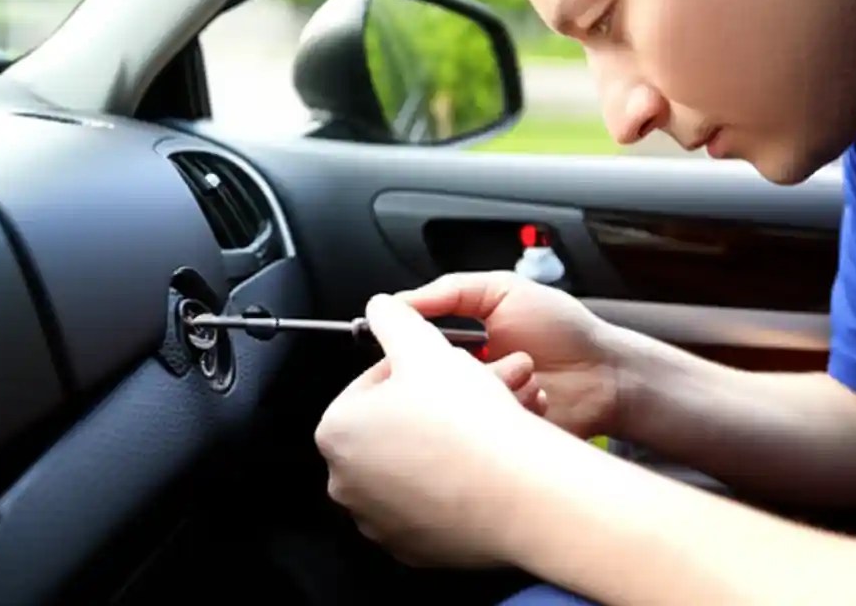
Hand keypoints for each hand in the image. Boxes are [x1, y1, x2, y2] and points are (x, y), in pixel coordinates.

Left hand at [315, 294, 553, 566]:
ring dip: (446, 438)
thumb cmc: (467, 420)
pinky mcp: (416, 548)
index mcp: (337, 431)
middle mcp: (347, 482)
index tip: (444, 366)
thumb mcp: (424, 344)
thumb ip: (394, 318)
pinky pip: (434, 503)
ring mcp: (380, 521)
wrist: (518, 490)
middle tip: (472, 390)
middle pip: (394, 425)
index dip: (415, 366)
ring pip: (416, 463)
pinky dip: (455, 482)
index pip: (372, 383)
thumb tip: (381, 307)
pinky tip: (484, 464)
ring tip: (487, 422)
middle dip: (434, 402)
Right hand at [399, 271, 621, 437]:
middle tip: (476, 358)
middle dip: (448, 373)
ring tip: (521, 370)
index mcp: (459, 350)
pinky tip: (533, 397)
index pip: (410, 356)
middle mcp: (466, 386)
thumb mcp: (504, 290)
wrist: (611, 374)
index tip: (400, 350)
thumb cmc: (566, 330)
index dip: (402, 355)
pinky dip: (507, 415)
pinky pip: (484, 438)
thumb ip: (452, 290)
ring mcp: (484, 417)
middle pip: (425, 389)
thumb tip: (397, 302)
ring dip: (488, 389)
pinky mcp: (502, 445)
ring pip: (455, 414)